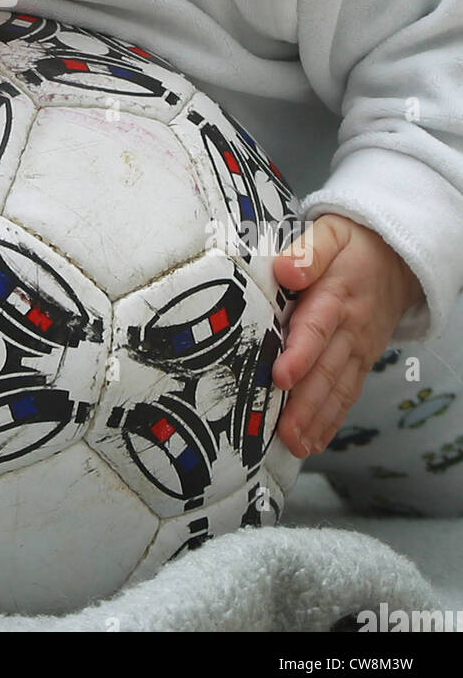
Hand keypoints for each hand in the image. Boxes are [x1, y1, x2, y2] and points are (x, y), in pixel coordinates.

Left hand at [270, 214, 423, 458]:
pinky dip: (331, 420)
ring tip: (295, 445)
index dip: (299, 354)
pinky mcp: (361, 360)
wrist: (398, 258)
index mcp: (337, 294)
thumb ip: (309, 251)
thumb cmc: (352, 244)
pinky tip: (313, 442)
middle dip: (304, 403)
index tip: (280, 376)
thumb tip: (285, 268)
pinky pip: (348, 394)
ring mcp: (358, 348)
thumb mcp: (332, 232)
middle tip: (283, 430)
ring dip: (316, 419)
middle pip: (326, 369)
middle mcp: (350, 328)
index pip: (316, 328)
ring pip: (337, 388)